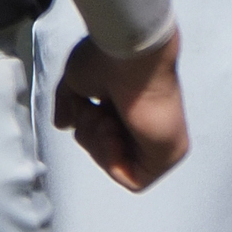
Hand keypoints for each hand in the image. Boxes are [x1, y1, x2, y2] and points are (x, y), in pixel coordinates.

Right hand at [53, 28, 188, 191]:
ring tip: (105, 117)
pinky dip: (113, 161)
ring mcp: (160, 140)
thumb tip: (63, 125)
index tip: (84, 105)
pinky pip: (134, 180)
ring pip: (119, 166)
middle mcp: (148, 123)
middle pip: (108, 152)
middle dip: (90, 134)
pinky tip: (112, 134)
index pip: (103, 134)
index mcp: (132, 105)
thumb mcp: (77, 79)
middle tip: (95, 110)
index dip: (86, 126)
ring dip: (100, 145)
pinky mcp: (169, 154)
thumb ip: (69, 102)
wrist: (130, 52)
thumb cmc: (107, 57)